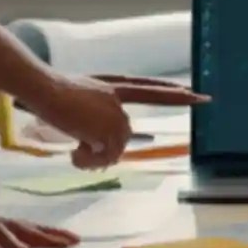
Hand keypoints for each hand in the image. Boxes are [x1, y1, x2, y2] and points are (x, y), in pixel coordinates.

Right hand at [22, 74, 209, 167]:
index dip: (176, 94)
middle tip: (81, 155)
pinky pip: (104, 157)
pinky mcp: (108, 129)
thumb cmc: (54, 93)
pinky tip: (73, 153)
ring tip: (74, 151)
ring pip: (115, 149)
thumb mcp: (84, 99)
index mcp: (116, 86)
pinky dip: (87, 161)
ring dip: (93, 157)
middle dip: (105, 151)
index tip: (202, 97)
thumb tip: (102, 145)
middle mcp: (120, 100)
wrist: (45, 89)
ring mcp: (116, 114)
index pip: (152, 89)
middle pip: (124, 135)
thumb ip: (100, 115)